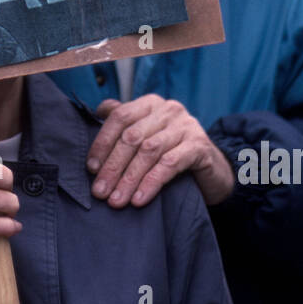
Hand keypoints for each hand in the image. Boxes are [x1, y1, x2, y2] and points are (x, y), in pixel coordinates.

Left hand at [87, 95, 234, 208]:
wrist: (211, 169)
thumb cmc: (170, 152)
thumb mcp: (146, 136)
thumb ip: (124, 124)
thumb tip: (96, 112)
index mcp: (150, 104)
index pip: (119, 117)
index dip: (102, 143)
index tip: (91, 168)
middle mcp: (168, 109)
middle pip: (132, 136)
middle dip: (113, 166)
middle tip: (100, 192)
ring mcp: (186, 125)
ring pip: (149, 151)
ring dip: (129, 178)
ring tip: (117, 200)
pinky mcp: (199, 146)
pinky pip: (170, 164)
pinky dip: (151, 182)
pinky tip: (139, 200)